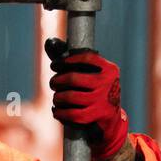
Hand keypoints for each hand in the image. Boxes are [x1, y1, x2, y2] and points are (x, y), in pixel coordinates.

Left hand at [45, 37, 128, 160]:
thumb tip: (49, 42)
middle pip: (73, 78)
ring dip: (57, 98)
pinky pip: (71, 114)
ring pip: (69, 97)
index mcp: (109, 69)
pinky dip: (59, 112)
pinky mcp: (97, 116)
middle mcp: (107, 83)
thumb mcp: (93, 75)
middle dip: (57, 81)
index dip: (66, 60)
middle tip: (53, 83)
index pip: (86, 58)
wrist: (112, 118)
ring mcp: (102, 100)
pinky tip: (57, 110)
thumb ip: (73, 61)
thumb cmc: (96, 91)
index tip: (54, 65)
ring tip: (56, 98)